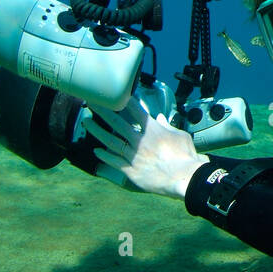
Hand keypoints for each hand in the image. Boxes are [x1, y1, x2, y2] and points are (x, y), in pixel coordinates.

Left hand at [86, 97, 208, 199]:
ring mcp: (134, 156)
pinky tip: (96, 150)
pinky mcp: (131, 171)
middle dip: (103, 111)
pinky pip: (114, 161)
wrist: (184, 178)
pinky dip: (105, 155)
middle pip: (117, 123)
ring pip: (111, 141)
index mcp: (153, 130)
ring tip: (87, 122)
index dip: (124, 101)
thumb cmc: (186, 155)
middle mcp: (140, 141)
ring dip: (98, 131)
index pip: (135, 111)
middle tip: (91, 102)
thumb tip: (161, 118)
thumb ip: (167, 126)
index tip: (114, 94)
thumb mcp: (180, 135)